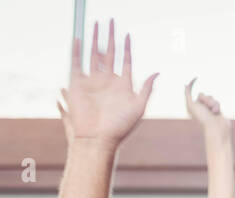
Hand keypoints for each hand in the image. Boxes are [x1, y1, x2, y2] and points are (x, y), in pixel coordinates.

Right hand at [58, 19, 157, 148]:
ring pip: (94, 54)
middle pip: (109, 53)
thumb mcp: (139, 107)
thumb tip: (157, 72)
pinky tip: (79, 37)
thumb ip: (146, 89)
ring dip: (95, 39)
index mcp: (122, 85)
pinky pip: (77, 62)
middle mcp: (107, 81)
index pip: (125, 61)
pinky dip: (77, 50)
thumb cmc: (120, 127)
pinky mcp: (77, 83)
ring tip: (96, 23)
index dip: (126, 48)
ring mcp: (92, 81)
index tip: (127, 34)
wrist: (97, 139)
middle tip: (111, 21)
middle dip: (110, 37)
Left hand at [185, 78, 229, 136]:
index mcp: (192, 108)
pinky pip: (217, 102)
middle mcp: (200, 108)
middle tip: (205, 107)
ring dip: (212, 103)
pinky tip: (217, 113)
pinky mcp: (217, 111)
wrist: (215, 129)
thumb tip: (185, 85)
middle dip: (205, 99)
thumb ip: (187, 95)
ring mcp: (209, 110)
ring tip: (212, 112)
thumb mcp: (191, 106)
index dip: (192, 84)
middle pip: (203, 94)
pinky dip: (217, 106)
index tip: (196, 77)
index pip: (191, 93)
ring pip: (211, 98)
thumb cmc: (202, 119)